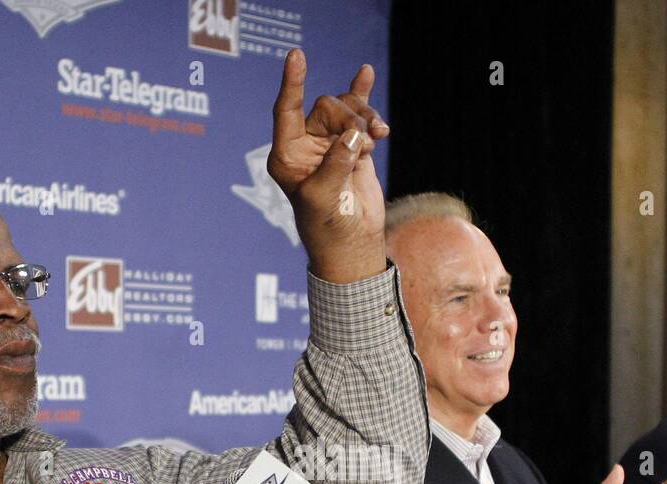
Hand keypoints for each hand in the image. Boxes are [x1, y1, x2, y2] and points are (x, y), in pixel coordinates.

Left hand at [267, 48, 388, 282]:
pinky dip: (364, 97)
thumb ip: (336, 162)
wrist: (352, 243)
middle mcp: (306, 145)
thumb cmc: (327, 226)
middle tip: (364, 142)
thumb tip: (354, 134)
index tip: (297, 56)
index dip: (292, 83)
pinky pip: (359, 115)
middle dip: (349, 119)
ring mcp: (331, 144)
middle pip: (327, 108)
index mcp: (287, 155)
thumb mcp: (322, 196)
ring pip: (347, 111)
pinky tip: (366, 72)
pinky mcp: (354, 147)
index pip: (285, 110)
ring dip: (366, 119)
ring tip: (380, 136)